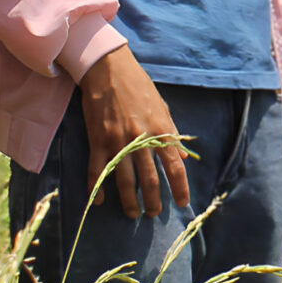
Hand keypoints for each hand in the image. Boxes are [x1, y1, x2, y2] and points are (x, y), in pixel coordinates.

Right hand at [77, 46, 188, 218]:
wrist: (109, 70)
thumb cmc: (139, 87)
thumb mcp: (163, 107)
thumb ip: (172, 133)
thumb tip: (184, 158)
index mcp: (160, 130)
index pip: (175, 166)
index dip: (180, 187)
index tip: (182, 203)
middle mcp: (140, 139)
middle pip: (149, 179)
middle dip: (153, 200)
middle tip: (154, 213)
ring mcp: (117, 141)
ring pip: (124, 180)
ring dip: (129, 200)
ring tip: (133, 213)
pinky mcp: (97, 140)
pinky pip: (97, 170)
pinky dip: (97, 188)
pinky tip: (99, 202)